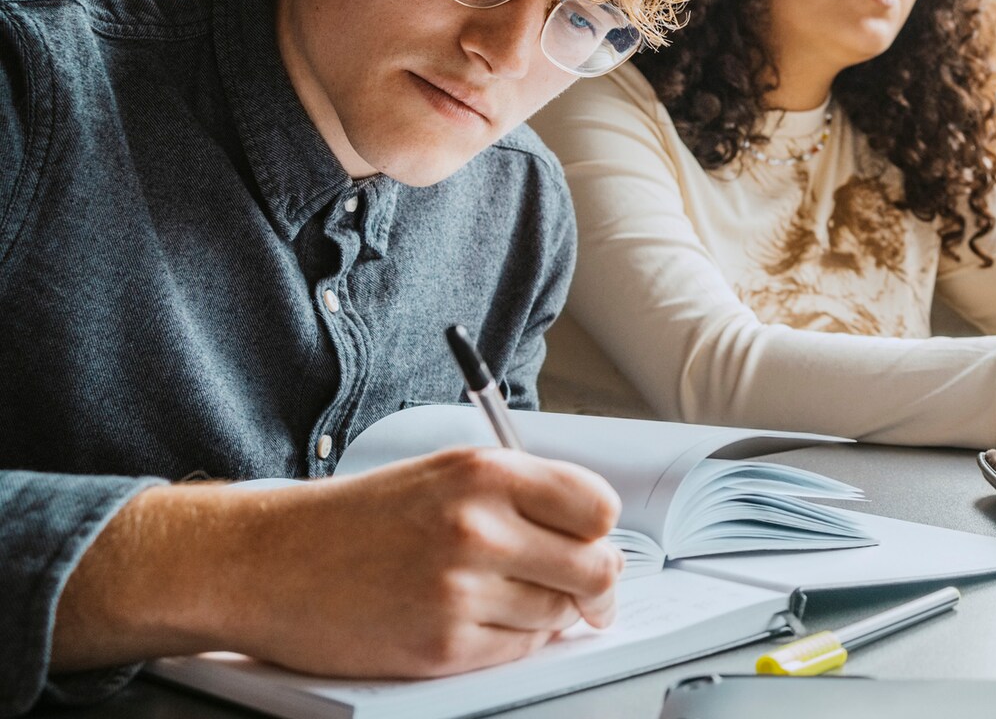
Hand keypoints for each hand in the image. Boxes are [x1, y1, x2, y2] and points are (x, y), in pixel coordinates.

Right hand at [51, 447, 624, 678]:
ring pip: (558, 614)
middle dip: (595, 585)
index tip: (594, 543)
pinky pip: (517, 650)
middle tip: (587, 592)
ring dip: (545, 613)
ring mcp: (460, 589)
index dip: (601, 530)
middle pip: (595, 568)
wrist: (266, 562)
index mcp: (485, 472)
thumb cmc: (356, 519)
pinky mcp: (442, 645)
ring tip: (499, 597)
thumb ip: (520, 493)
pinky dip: (509, 641)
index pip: (597, 506)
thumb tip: (593, 533)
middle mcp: (478, 527)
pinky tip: (474, 621)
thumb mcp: (444, 474)